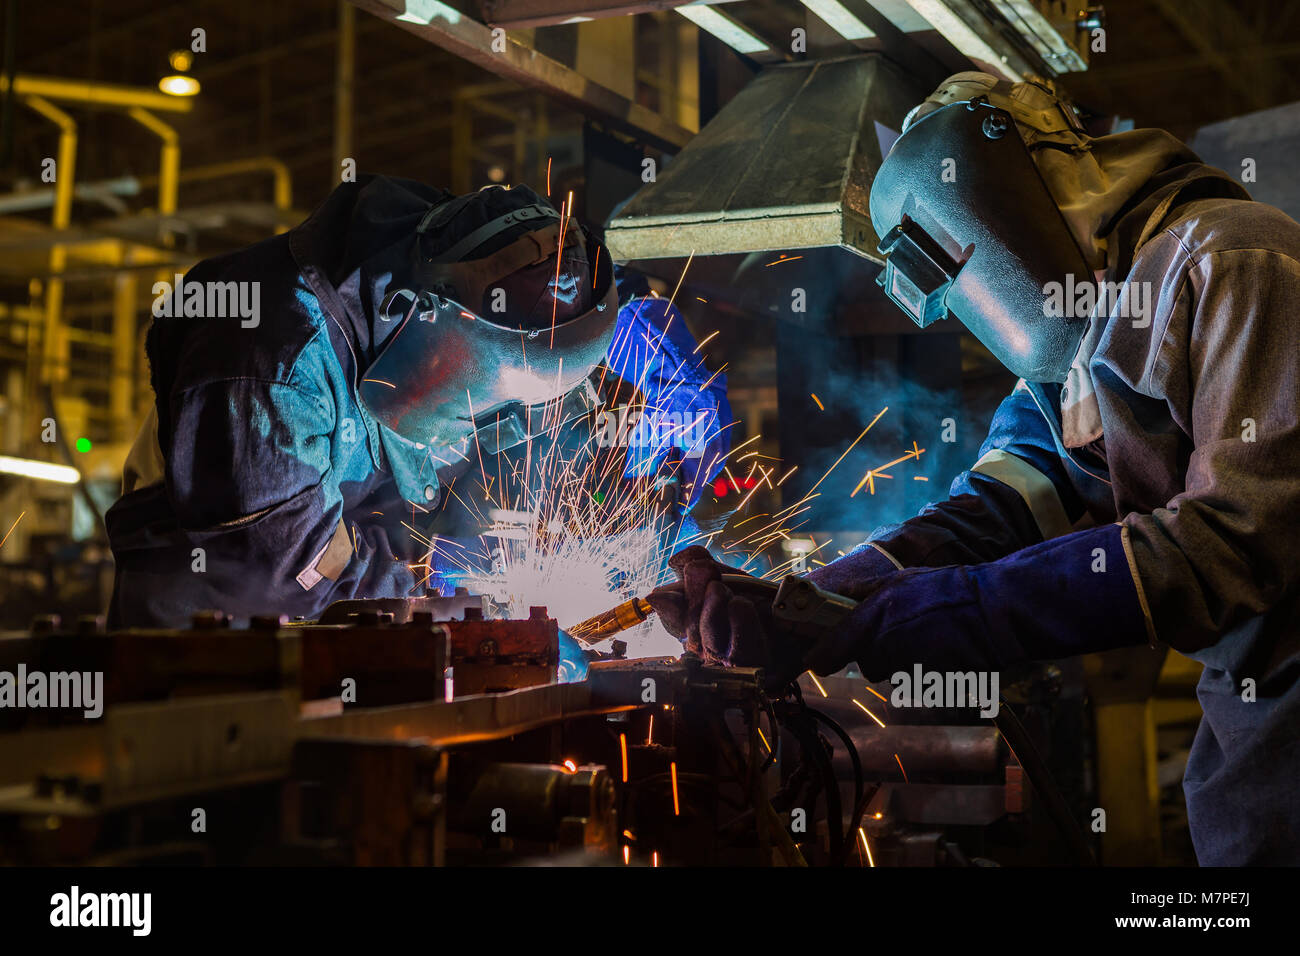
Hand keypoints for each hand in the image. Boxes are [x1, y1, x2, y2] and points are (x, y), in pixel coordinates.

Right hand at [646, 546, 804, 683]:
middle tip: (700, 572)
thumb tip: (676, 560)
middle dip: (694, 603)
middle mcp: (717, 654)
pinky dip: (741, 630)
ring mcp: (741, 669)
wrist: (816, 609)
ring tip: (720, 589)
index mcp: (703, 631)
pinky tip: (739, 605)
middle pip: (694, 637)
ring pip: (716, 649)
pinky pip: (749, 659)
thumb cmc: (769, 598)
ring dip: (712, 616)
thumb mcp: (735, 579)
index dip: (670, 610)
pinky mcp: (767, 677)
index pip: (678, 624)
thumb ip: (707, 568)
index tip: (661, 593)